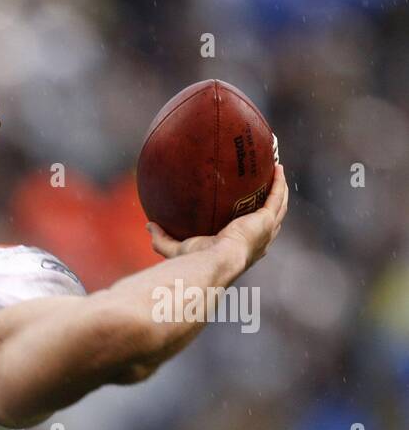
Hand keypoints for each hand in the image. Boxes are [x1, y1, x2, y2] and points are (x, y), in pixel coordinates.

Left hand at [148, 163, 288, 269]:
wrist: (214, 262)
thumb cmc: (196, 262)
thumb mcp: (177, 249)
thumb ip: (163, 239)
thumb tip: (149, 225)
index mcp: (242, 250)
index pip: (252, 237)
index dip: (254, 224)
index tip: (251, 211)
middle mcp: (258, 241)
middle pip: (271, 220)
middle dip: (272, 205)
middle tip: (268, 188)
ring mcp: (266, 230)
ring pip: (279, 206)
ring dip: (279, 188)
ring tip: (277, 171)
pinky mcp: (267, 219)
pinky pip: (277, 196)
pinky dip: (279, 182)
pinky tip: (277, 167)